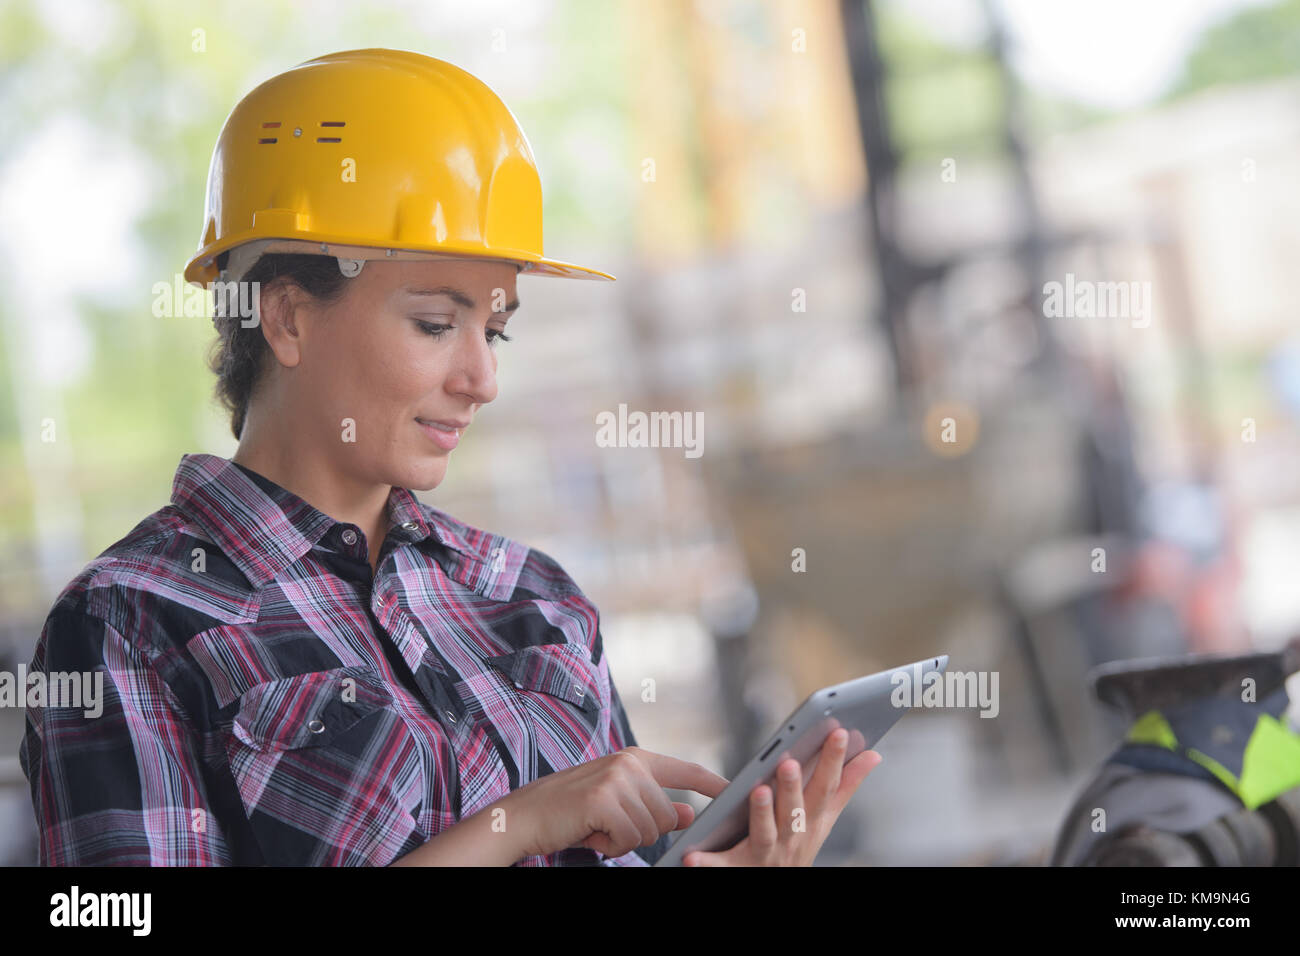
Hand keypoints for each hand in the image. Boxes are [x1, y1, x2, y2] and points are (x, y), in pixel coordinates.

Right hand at [502, 746, 729, 860]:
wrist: (526, 815)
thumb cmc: (572, 810)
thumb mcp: (617, 803)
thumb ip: (655, 805)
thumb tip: (689, 814)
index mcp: (636, 759)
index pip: (687, 770)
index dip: (714, 783)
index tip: (738, 791)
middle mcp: (630, 763)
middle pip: (667, 816)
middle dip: (640, 832)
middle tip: (607, 826)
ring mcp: (617, 778)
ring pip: (649, 830)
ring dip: (623, 840)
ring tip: (596, 826)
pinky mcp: (604, 799)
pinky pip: (629, 838)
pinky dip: (610, 846)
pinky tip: (590, 832)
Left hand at [682, 729, 880, 865]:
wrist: (774, 885)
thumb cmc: (797, 845)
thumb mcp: (823, 820)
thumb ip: (846, 787)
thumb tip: (873, 754)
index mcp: (811, 822)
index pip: (825, 788)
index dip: (833, 761)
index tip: (839, 731)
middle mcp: (792, 840)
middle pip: (794, 811)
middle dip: (794, 787)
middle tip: (790, 761)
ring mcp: (765, 856)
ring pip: (764, 834)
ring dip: (762, 814)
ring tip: (759, 791)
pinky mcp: (736, 869)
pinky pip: (721, 865)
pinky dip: (707, 862)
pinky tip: (691, 856)